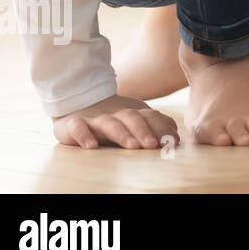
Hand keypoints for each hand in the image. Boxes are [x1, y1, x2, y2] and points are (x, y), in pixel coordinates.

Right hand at [52, 94, 179, 149]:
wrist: (78, 103)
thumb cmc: (114, 119)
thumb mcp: (135, 121)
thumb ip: (156, 126)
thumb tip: (175, 137)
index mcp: (134, 112)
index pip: (150, 117)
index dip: (162, 128)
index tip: (172, 142)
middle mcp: (116, 114)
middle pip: (132, 118)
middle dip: (144, 131)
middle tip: (153, 145)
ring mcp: (95, 118)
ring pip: (110, 123)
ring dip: (122, 134)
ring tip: (132, 146)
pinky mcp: (73, 124)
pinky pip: (78, 128)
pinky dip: (84, 136)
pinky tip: (91, 146)